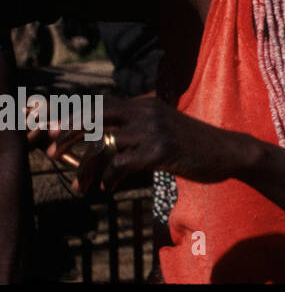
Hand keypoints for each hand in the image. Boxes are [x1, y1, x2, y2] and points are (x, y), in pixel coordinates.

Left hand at [61, 96, 249, 192]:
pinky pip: (121, 164)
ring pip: (103, 145)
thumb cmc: (193, 144)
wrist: (228, 151)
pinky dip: (110, 179)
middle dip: (68, 133)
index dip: (73, 115)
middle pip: (95, 116)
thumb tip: (102, 141)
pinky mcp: (161, 150)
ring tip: (81, 185)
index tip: (52, 131)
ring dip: (85, 169)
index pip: (100, 104)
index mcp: (145, 104)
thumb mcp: (163, 127)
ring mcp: (154, 129)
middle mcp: (147, 111)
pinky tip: (110, 187)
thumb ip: (137, 127)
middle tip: (50, 151)